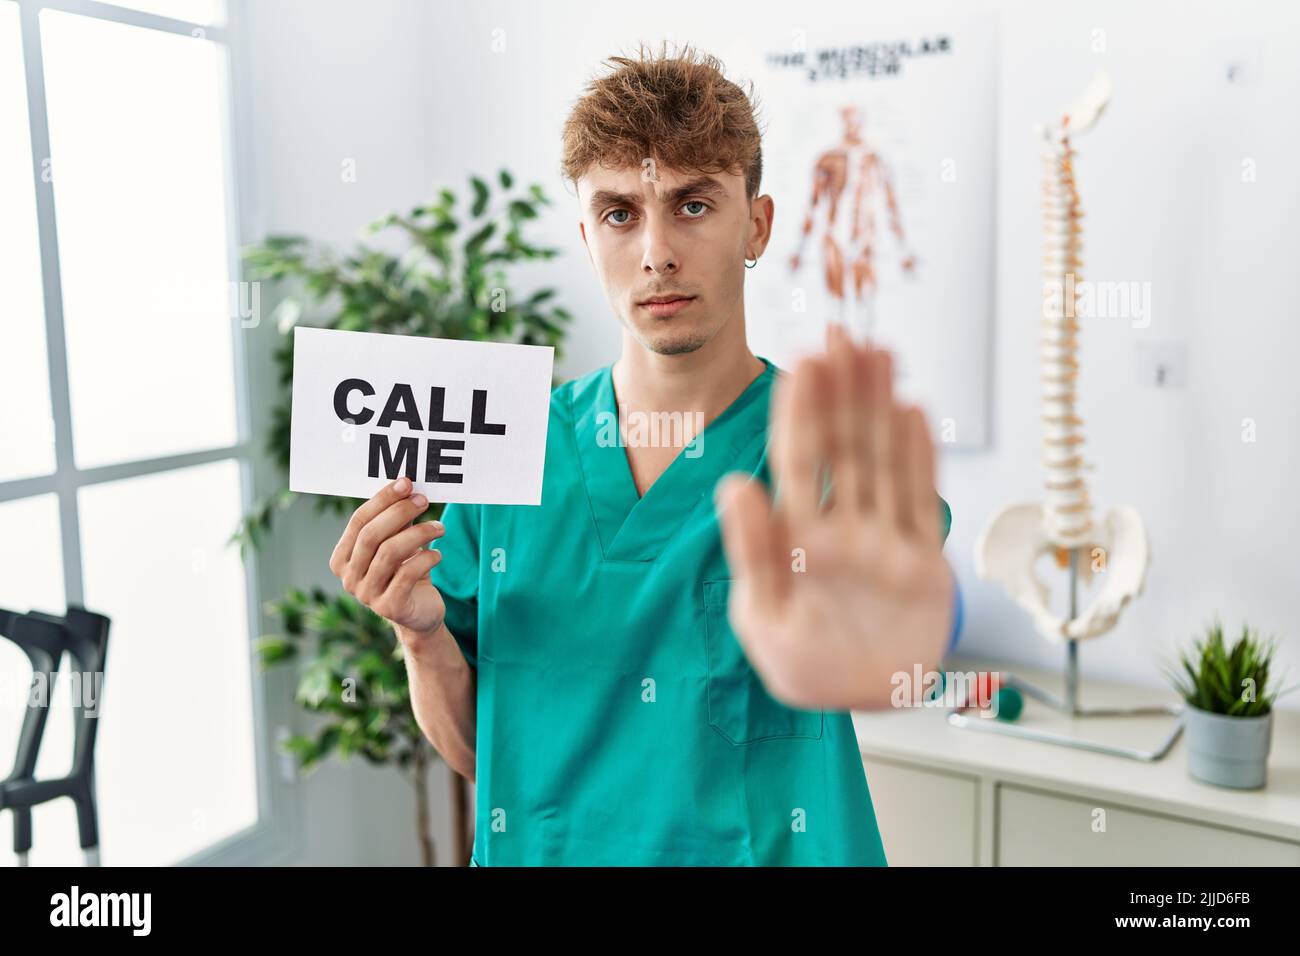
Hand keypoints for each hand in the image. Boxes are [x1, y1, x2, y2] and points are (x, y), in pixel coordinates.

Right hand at [329, 477, 447, 641]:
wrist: (419, 613)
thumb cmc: (405, 572)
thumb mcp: (397, 543)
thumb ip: (396, 521)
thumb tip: (407, 487)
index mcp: (342, 558)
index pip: (358, 521)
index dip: (382, 500)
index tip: (406, 483)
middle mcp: (349, 578)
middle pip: (371, 535)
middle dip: (399, 512)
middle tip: (424, 500)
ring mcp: (366, 595)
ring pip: (389, 553)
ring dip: (418, 534)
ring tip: (439, 527)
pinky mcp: (390, 608)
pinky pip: (407, 575)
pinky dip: (425, 559)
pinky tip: (437, 554)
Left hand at [714, 324, 953, 710]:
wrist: (864, 704)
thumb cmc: (802, 666)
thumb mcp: (762, 614)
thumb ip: (751, 551)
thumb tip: (732, 485)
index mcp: (794, 535)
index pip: (797, 459)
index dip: (800, 410)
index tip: (803, 362)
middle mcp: (839, 525)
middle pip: (842, 446)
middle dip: (843, 392)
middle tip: (845, 334)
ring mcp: (882, 537)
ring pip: (882, 459)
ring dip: (881, 408)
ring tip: (881, 353)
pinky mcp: (921, 557)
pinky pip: (919, 498)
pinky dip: (919, 457)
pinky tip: (913, 411)